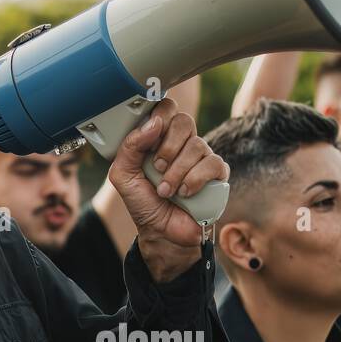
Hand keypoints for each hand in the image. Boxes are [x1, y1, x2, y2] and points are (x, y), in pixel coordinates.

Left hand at [109, 98, 228, 281]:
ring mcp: (201, 157)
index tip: (150, 136)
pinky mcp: (217, 174)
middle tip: (157, 168)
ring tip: (167, 190)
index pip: (166, 108)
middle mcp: (181, 144)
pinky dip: (195, 180)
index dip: (160, 116)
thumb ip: (130, 146)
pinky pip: (213, 164)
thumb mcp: (123, 175)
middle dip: (167, 147)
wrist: (161, 232)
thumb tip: (153, 124)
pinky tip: (185, 193)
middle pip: (184, 121)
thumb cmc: (143, 202)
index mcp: (158, 138)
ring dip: (177, 172)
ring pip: (197, 145)